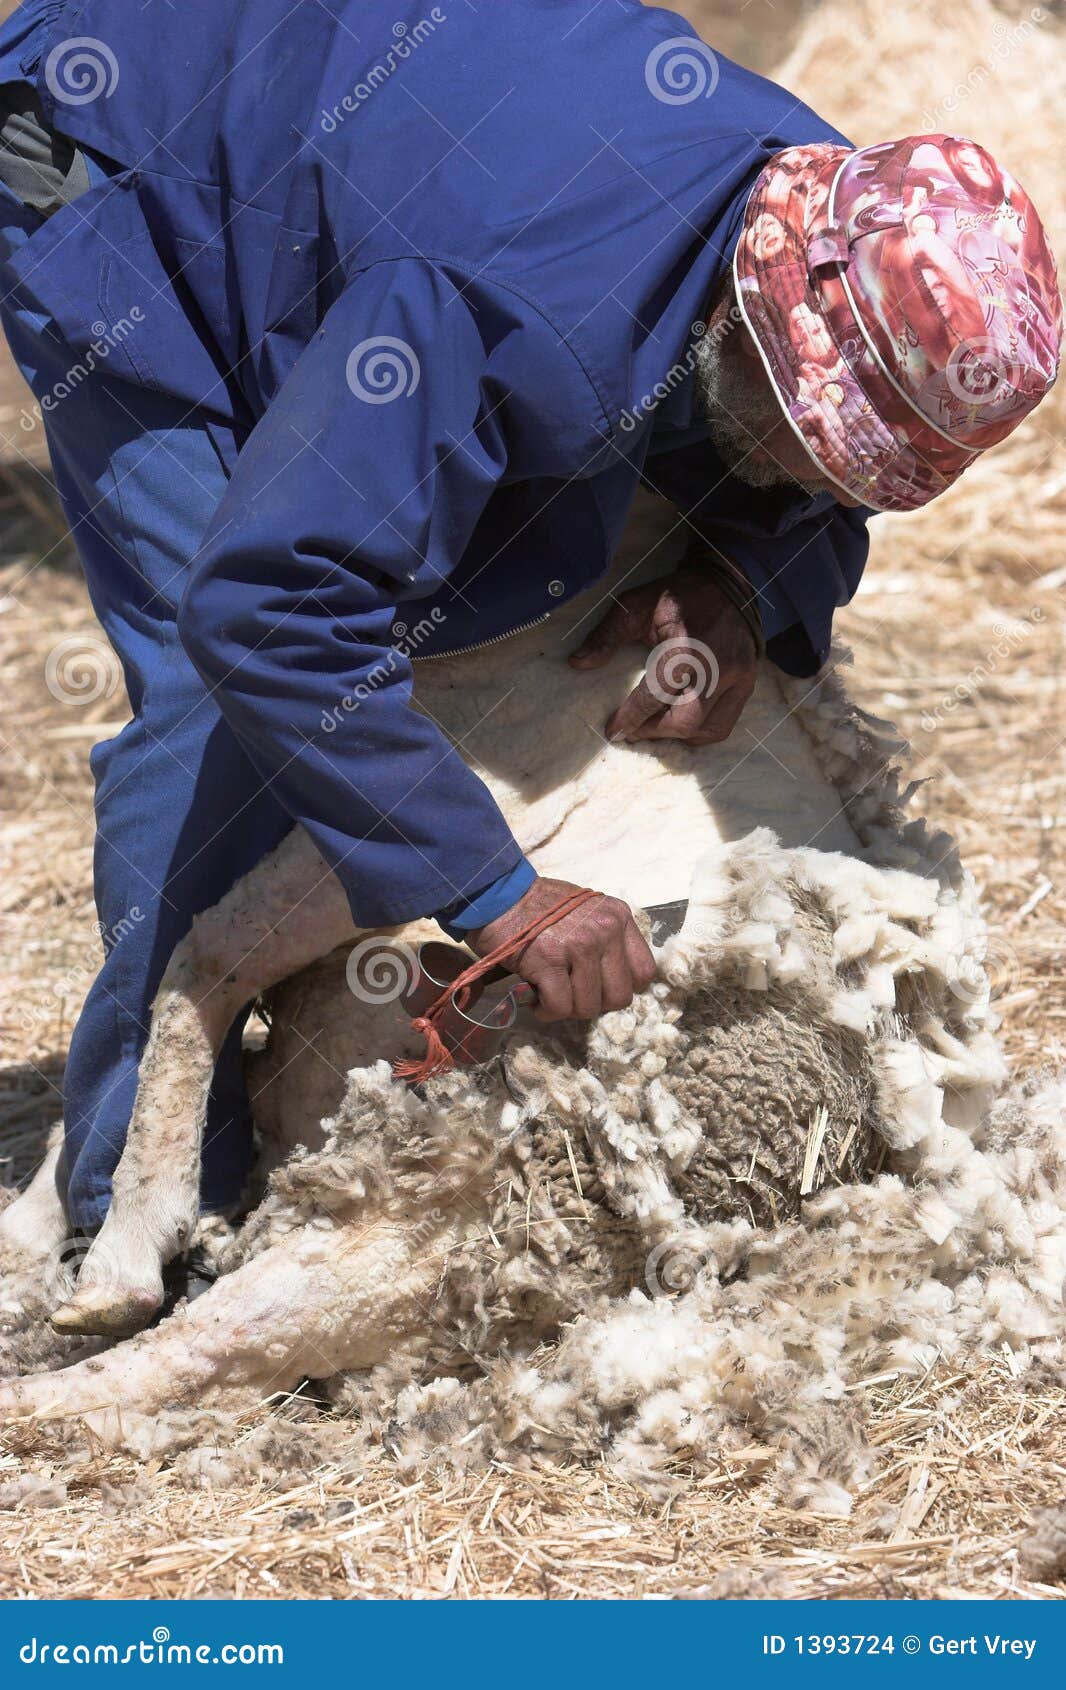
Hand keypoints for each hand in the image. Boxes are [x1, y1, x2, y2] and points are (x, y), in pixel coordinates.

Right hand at [469, 875, 655, 1022]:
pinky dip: (546, 1011)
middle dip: (594, 1003)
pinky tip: (535, 999)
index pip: (644, 972)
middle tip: (572, 993)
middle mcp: (605, 930)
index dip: (620, 986)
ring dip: (567, 1008)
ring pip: (589, 1007)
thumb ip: (606, 939)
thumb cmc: (539, 906)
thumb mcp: (587, 911)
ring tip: (550, 994)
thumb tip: (611, 982)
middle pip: (620, 997)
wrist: (497, 894)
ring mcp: (579, 946)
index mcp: (618, 917)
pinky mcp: (549, 962)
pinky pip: (559, 1007)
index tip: (599, 986)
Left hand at [568, 569, 756, 744]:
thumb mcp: (635, 606)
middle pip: (683, 721)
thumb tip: (577, 664)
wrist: (728, 584)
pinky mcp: (747, 684)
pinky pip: (723, 724)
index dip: (630, 718)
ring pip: (706, 729)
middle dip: (653, 731)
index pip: (654, 697)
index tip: (613, 730)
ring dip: (677, 736)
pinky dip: (700, 732)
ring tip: (654, 728)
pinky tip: (680, 725)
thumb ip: (606, 636)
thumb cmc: (678, 595)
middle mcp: (715, 667)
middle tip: (632, 730)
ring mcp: (737, 677)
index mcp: (685, 647)